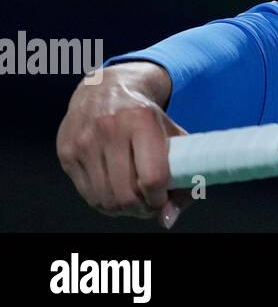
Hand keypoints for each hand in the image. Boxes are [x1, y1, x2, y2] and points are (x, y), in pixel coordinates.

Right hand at [56, 62, 194, 228]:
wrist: (106, 88)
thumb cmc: (145, 115)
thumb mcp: (171, 132)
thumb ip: (182, 172)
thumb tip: (169, 218)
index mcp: (141, 120)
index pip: (152, 177)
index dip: (160, 198)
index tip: (164, 199)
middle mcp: (109, 129)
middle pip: (126, 194)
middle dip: (142, 208)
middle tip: (150, 205)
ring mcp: (84, 141)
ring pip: (105, 199)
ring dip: (123, 209)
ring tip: (134, 201)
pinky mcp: (67, 152)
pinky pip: (87, 195)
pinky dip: (104, 203)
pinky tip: (115, 194)